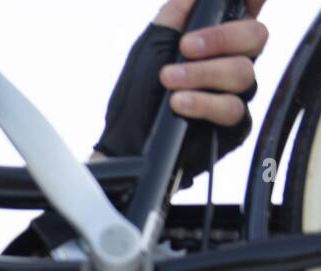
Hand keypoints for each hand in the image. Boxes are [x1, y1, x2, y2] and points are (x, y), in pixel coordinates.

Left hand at [95, 1, 267, 185]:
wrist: (126, 144)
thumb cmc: (137, 95)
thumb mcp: (150, 45)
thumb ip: (176, 14)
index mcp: (218, 38)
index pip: (249, 7)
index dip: (251, 0)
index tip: (237, 0)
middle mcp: (232, 62)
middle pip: (257, 36)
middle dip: (221, 38)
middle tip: (186, 47)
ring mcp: (236, 94)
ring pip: (244, 73)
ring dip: (202, 74)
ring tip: (168, 81)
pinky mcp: (233, 126)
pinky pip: (234, 109)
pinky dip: (204, 103)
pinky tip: (179, 103)